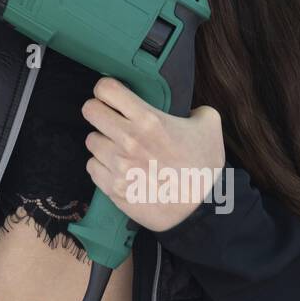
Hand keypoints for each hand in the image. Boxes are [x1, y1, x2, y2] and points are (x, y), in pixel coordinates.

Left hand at [82, 77, 225, 232]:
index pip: (106, 89)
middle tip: (110, 119)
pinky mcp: (111, 187)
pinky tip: (117, 167)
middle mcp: (128, 140)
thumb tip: (187, 109)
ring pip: (90, 140)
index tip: (112, 96)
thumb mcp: (210, 126)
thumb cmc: (204, 168)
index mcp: (148, 120)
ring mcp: (117, 165)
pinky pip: (92, 166)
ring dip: (102, 141)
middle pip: (89, 110)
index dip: (106, 89)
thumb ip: (195, 109)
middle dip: (98, 111)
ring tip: (118, 148)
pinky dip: (101, 165)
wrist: (200, 211)